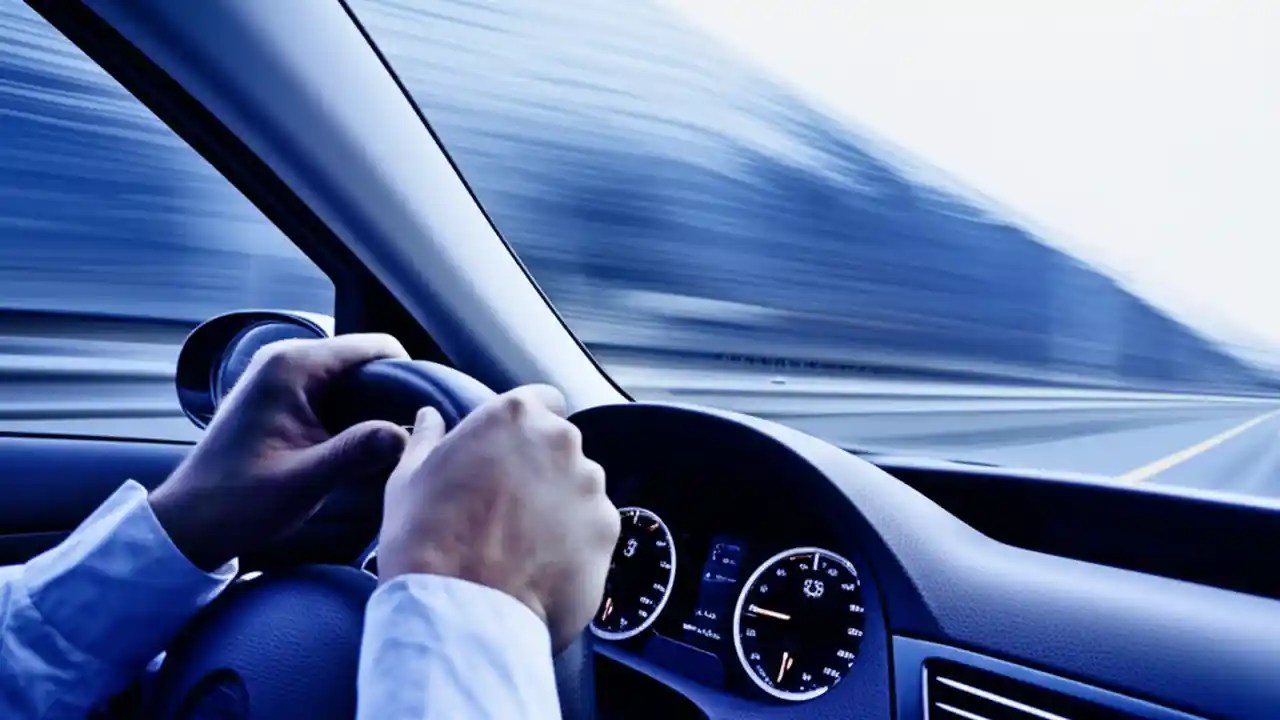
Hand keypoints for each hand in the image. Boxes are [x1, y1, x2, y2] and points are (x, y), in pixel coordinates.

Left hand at [150, 334, 411, 570]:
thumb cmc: (237, 504)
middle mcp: (288, 361)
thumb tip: (408, 434)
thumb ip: (357, 453)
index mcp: (293, 367)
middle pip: (369, 363)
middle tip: (412, 441)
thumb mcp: (304, 482)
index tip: (424, 419)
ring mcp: (284, 379)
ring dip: (375, 411)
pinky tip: (362, 453)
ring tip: (391, 450)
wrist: (186, 526)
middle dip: (393, 397)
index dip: (409, 378)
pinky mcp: (283, 400)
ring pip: (355, 383)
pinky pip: (336, 397)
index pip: (378, 348)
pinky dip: (354, 420)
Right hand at [377, 385, 620, 650]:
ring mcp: (589, 485)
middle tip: (508, 505)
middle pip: (561, 445)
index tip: (510, 451)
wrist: (461, 610)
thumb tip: (429, 417)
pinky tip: (543, 565)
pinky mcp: (607, 529)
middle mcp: (561, 440)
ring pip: (580, 486)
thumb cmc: (425, 539)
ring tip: (524, 542)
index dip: (526, 426)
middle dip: (542, 466)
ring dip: (561, 503)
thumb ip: (428, 439)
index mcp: (514, 416)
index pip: (541, 400)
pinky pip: (593, 526)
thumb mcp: (409, 480)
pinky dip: (576, 540)